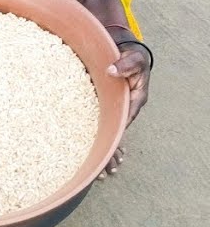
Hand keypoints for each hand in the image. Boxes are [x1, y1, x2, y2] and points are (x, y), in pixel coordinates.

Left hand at [99, 44, 149, 176]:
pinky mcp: (106, 108)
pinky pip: (102, 125)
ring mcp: (116, 110)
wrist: (125, 53)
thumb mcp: (133, 57)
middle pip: (118, 133)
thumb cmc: (131, 56)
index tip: (108, 146)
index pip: (125, 119)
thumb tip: (111, 70)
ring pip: (111, 133)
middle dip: (112, 151)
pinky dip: (99, 140)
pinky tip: (90, 156)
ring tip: (101, 173)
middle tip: (104, 169)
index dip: (117, 133)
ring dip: (106, 152)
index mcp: (135, 100)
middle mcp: (127, 109)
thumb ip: (126, 64)